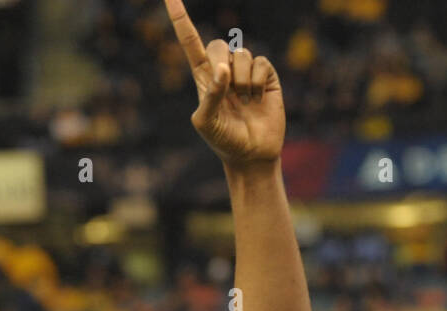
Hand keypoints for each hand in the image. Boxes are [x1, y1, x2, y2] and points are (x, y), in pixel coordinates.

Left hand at [164, 0, 284, 168]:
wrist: (252, 155)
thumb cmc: (224, 141)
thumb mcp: (206, 122)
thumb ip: (210, 95)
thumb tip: (222, 68)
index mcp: (203, 78)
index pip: (190, 42)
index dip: (181, 20)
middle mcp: (223, 70)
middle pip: (217, 44)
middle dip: (220, 64)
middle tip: (226, 90)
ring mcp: (245, 72)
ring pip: (240, 53)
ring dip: (240, 80)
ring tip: (243, 101)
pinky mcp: (265, 76)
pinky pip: (260, 62)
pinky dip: (256, 82)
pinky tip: (256, 98)